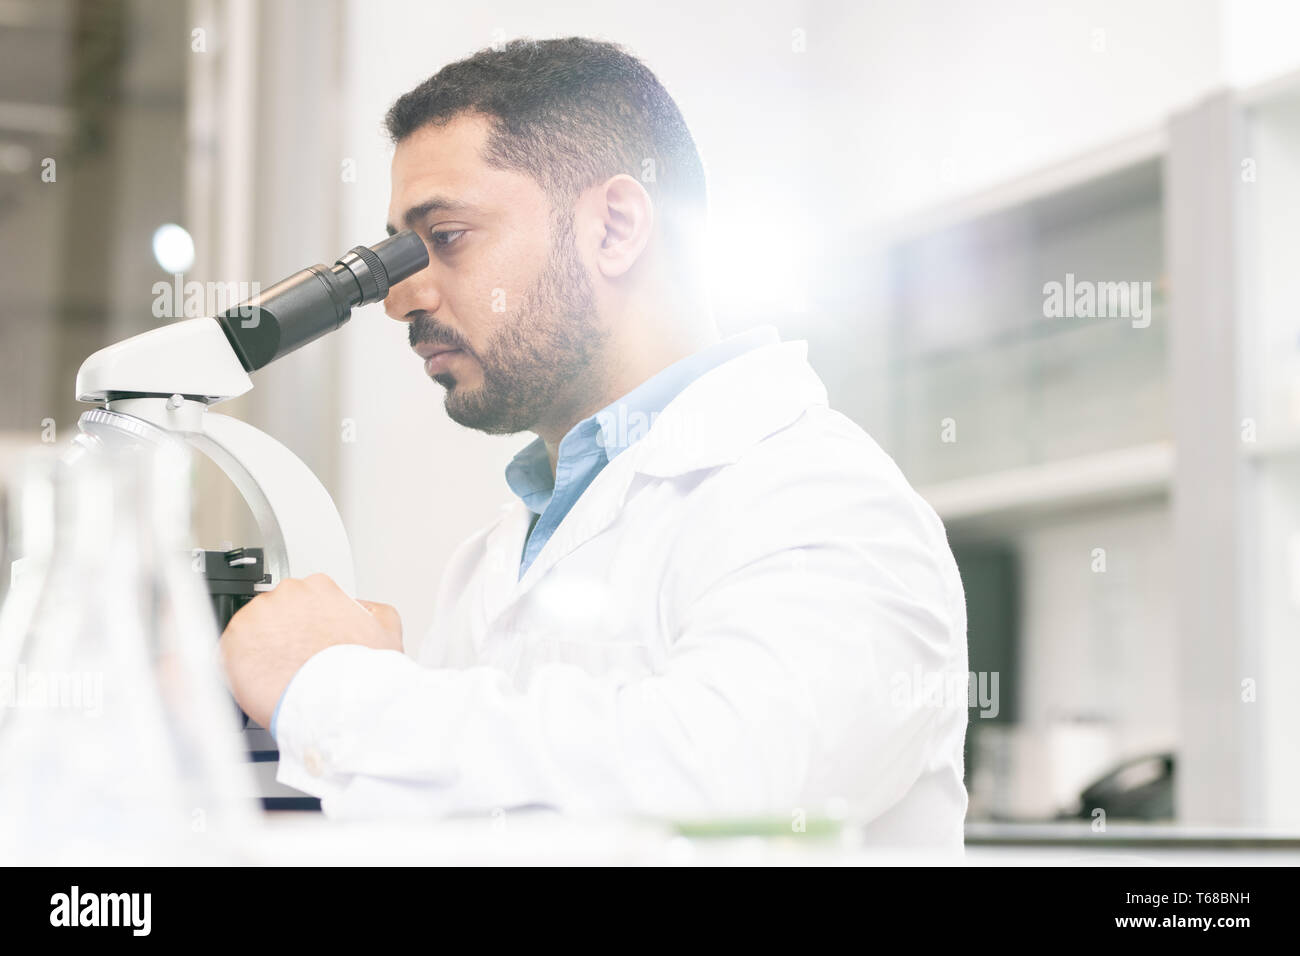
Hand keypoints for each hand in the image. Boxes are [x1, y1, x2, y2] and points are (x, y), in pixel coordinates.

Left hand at [218, 573, 402, 729]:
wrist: (338, 702)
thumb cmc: (360, 672)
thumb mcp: (387, 630)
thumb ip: (370, 610)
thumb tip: (358, 608)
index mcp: (320, 587)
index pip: (304, 600)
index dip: (306, 625)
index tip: (307, 642)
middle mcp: (286, 594)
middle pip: (276, 612)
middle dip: (282, 634)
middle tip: (292, 660)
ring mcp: (257, 616)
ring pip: (253, 630)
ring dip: (260, 648)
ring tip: (278, 674)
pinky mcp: (233, 641)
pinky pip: (229, 651)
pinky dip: (239, 666)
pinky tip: (260, 681)